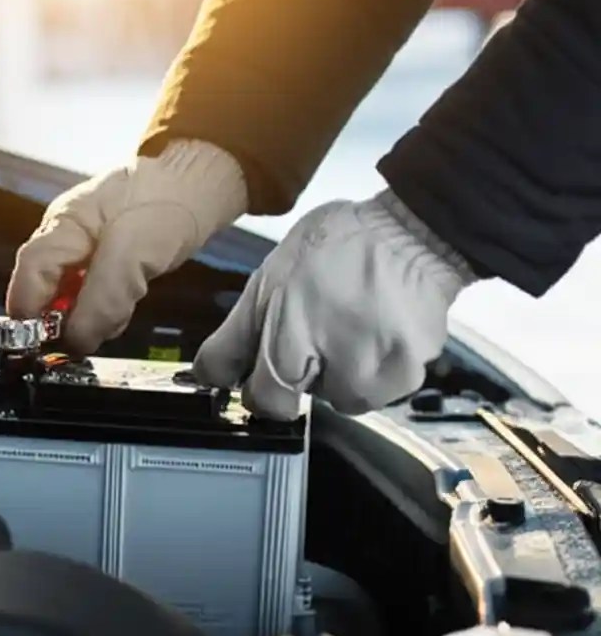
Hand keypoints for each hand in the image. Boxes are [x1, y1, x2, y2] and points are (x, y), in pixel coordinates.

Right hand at [6, 139, 248, 354]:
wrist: (204, 179)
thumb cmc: (165, 204)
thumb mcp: (130, 252)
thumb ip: (101, 298)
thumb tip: (77, 341)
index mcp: (62, 226)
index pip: (28, 275)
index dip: (27, 311)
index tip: (40, 344)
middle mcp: (69, 237)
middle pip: (47, 288)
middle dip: (61, 318)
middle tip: (83, 338)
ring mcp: (92, 246)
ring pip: (74, 294)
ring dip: (88, 316)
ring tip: (112, 322)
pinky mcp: (115, 257)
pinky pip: (100, 291)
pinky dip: (108, 308)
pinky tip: (124, 311)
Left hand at [193, 189, 477, 419]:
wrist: (415, 234)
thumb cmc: (342, 243)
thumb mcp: (273, 272)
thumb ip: (246, 325)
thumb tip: (221, 365)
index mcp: (274, 324)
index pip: (230, 378)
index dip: (236, 378)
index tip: (244, 373)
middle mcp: (309, 353)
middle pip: (274, 401)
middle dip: (284, 382)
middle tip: (307, 350)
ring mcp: (356, 371)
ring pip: (332, 399)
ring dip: (337, 376)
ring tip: (351, 332)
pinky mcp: (397, 378)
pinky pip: (377, 394)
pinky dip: (378, 373)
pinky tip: (380, 337)